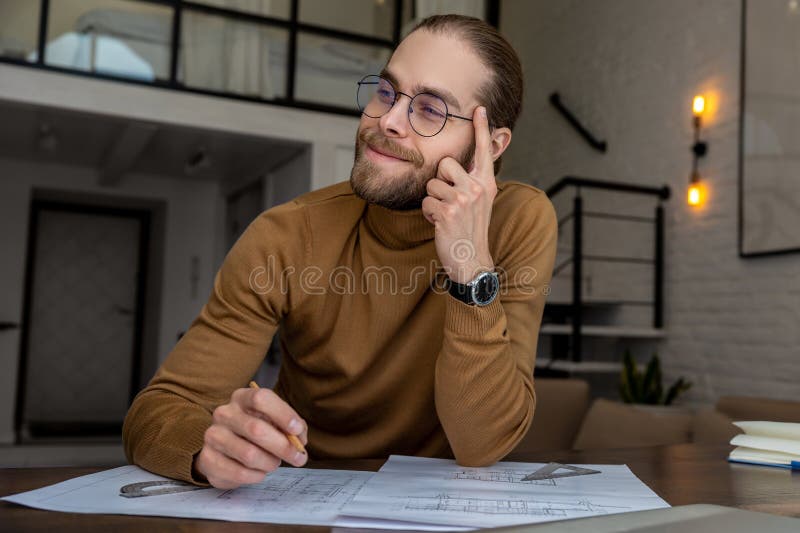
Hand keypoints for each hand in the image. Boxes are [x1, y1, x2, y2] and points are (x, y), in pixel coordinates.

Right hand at [193, 387, 307, 488]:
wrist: (225, 450)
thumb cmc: (256, 433)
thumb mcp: (275, 422)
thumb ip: (291, 426)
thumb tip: (299, 439)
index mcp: (242, 398)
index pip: (261, 398)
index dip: (282, 414)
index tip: (297, 430)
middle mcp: (224, 413)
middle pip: (256, 429)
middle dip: (282, 447)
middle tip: (298, 458)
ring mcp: (213, 436)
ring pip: (249, 455)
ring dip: (270, 463)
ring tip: (274, 463)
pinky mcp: (208, 459)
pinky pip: (239, 473)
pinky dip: (257, 476)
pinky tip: (260, 472)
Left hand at [422, 106, 496, 283]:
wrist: (471, 259)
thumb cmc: (470, 230)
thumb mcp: (480, 202)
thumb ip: (473, 181)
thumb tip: (458, 164)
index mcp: (487, 183)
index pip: (483, 151)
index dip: (481, 129)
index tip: (478, 109)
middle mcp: (477, 188)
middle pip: (445, 164)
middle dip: (440, 181)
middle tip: (450, 201)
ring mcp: (463, 199)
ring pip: (432, 184)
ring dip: (433, 201)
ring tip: (446, 215)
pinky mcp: (448, 211)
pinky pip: (425, 202)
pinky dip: (428, 214)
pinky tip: (440, 224)